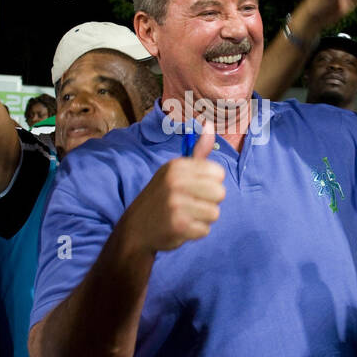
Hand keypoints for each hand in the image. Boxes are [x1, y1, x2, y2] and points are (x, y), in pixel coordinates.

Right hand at [121, 123, 225, 253]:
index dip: (210, 183)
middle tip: (189, 204)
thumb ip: (197, 152)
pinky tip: (180, 228)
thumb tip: (210, 124)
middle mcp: (176, 181)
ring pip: (215, 213)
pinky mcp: (178, 225)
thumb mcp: (175, 171)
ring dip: (202, 218)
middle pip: (220, 193)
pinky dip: (195, 232)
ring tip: (184, 216)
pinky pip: (205, 230)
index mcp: (177, 166)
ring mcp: (176, 204)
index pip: (219, 173)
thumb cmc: (162, 197)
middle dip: (209, 202)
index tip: (193, 188)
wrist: (136, 228)